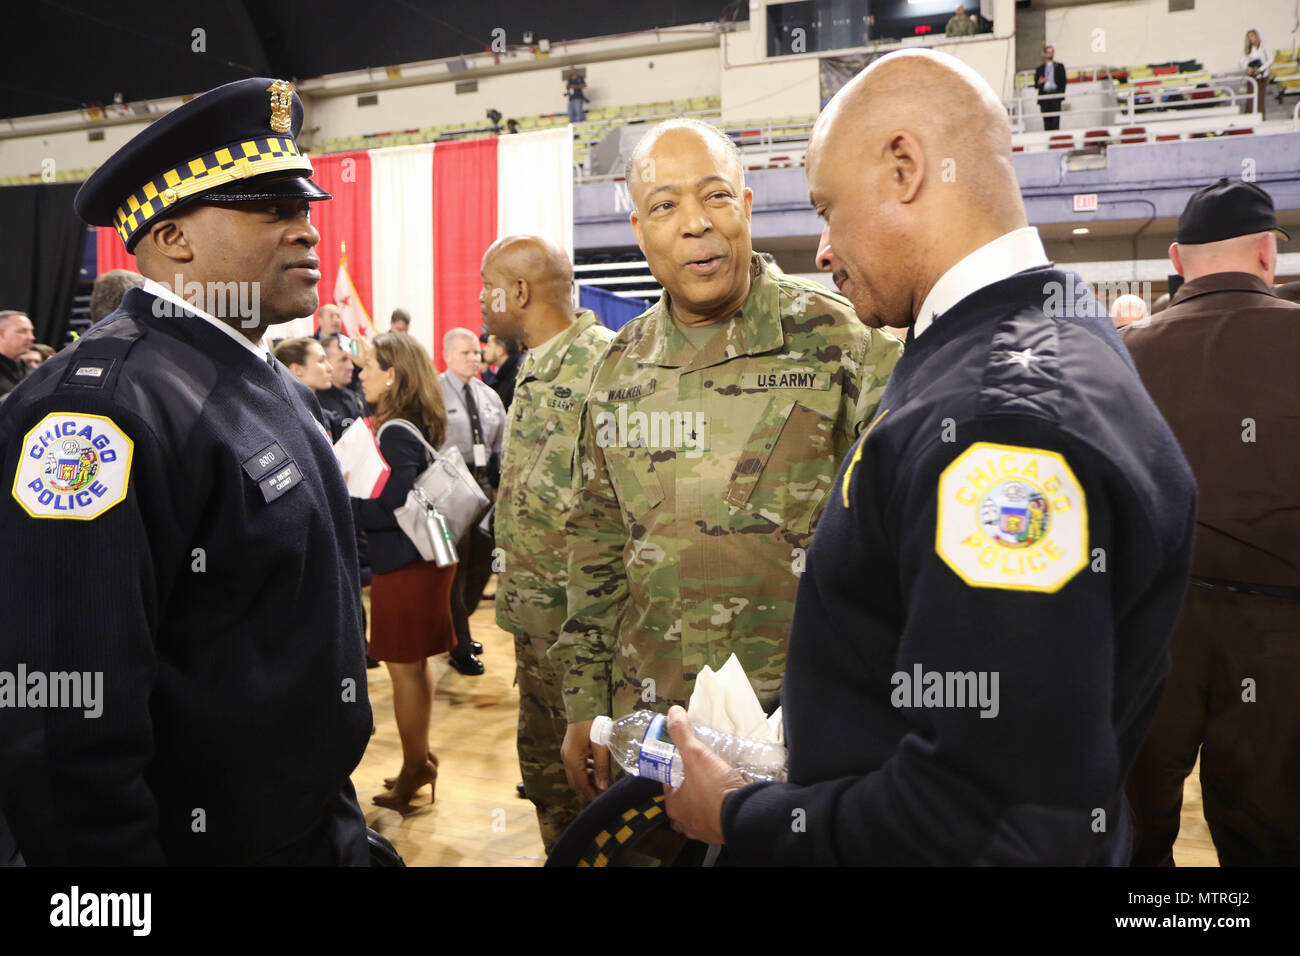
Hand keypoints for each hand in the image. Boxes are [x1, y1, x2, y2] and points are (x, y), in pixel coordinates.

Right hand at [561, 720, 609, 800]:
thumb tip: (602, 786)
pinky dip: (585, 769)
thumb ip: (601, 767)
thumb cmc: (594, 725)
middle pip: (576, 781)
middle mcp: (566, 758)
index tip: (601, 799)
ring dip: (587, 778)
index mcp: (573, 759)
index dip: (591, 793)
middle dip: (588, 787)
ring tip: (602, 778)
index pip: (581, 783)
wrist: (583, 706)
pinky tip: (597, 766)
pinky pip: (576, 765)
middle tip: (603, 790)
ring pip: (575, 773)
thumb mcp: (601, 746)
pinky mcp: (569, 749)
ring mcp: (566, 753)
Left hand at [661, 705, 746, 845]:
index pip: (668, 786)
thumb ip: (683, 734)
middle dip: (689, 790)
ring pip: (698, 814)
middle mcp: (686, 822)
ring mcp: (704, 831)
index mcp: (674, 806)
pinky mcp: (722, 834)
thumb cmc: (714, 789)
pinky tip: (727, 799)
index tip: (684, 763)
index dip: (675, 773)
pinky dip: (719, 811)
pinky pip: (716, 821)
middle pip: (683, 802)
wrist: (745, 815)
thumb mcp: (696, 755)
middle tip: (700, 774)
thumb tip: (673, 713)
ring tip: (714, 786)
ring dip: (703, 803)